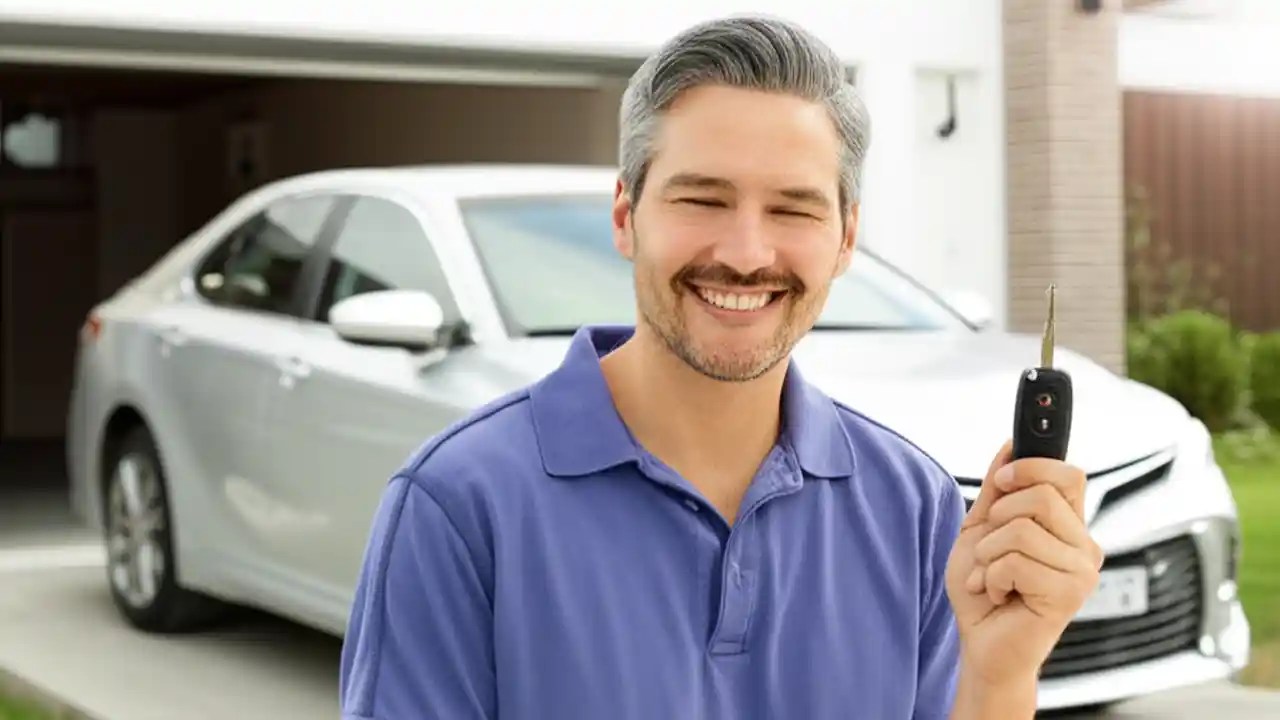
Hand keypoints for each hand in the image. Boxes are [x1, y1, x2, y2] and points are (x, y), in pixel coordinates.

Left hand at [944, 440, 1103, 687]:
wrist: (980, 644)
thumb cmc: (983, 590)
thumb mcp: (981, 529)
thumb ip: (997, 490)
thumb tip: (1011, 444)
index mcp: (1068, 525)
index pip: (1069, 474)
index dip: (1032, 466)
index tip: (1001, 480)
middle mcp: (1082, 545)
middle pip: (1041, 495)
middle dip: (997, 518)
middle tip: (990, 547)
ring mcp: (1080, 571)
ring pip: (1021, 529)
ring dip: (988, 554)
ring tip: (992, 577)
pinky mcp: (1068, 595)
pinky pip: (1016, 562)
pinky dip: (992, 577)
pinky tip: (999, 594)